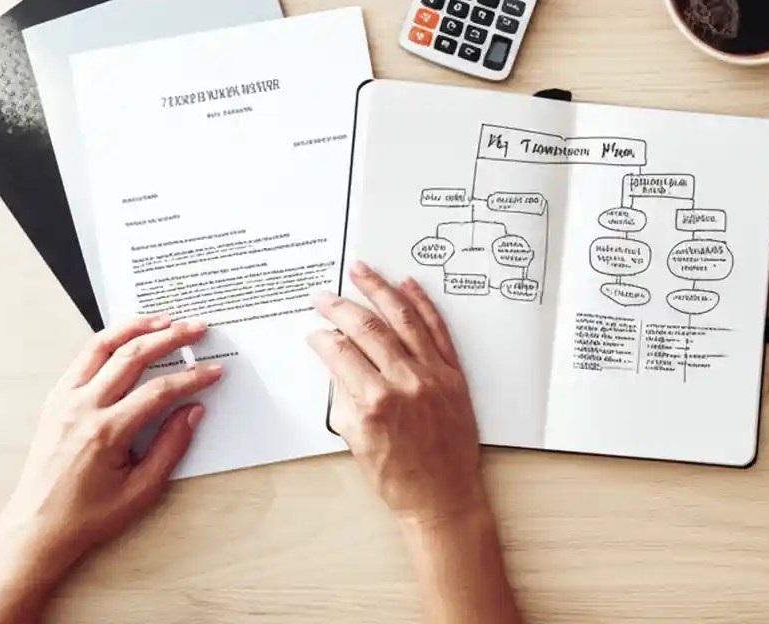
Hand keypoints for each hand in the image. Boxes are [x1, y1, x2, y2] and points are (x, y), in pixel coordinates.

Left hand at [0, 316, 222, 623]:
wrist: (37, 527)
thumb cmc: (88, 515)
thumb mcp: (141, 490)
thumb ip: (171, 446)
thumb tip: (193, 411)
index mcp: (106, 432)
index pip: (159, 390)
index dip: (192, 378)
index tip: (213, 371)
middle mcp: (82, 407)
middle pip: (132, 356)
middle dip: (170, 337)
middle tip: (196, 328)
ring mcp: (64, 400)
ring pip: (101, 346)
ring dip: (135, 328)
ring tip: (162, 319)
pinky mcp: (54, 400)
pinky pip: (83, 358)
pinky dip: (108, 341)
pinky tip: (127, 338)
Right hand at [308, 263, 521, 623]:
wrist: (443, 497)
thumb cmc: (399, 478)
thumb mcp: (356, 442)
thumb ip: (344, 398)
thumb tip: (336, 363)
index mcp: (375, 403)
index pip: (341, 355)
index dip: (323, 338)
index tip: (314, 330)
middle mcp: (405, 383)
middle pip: (368, 330)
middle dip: (342, 307)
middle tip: (325, 295)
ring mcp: (433, 375)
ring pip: (403, 319)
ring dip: (381, 290)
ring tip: (364, 270)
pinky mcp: (454, 375)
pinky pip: (438, 330)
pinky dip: (423, 305)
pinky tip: (408, 286)